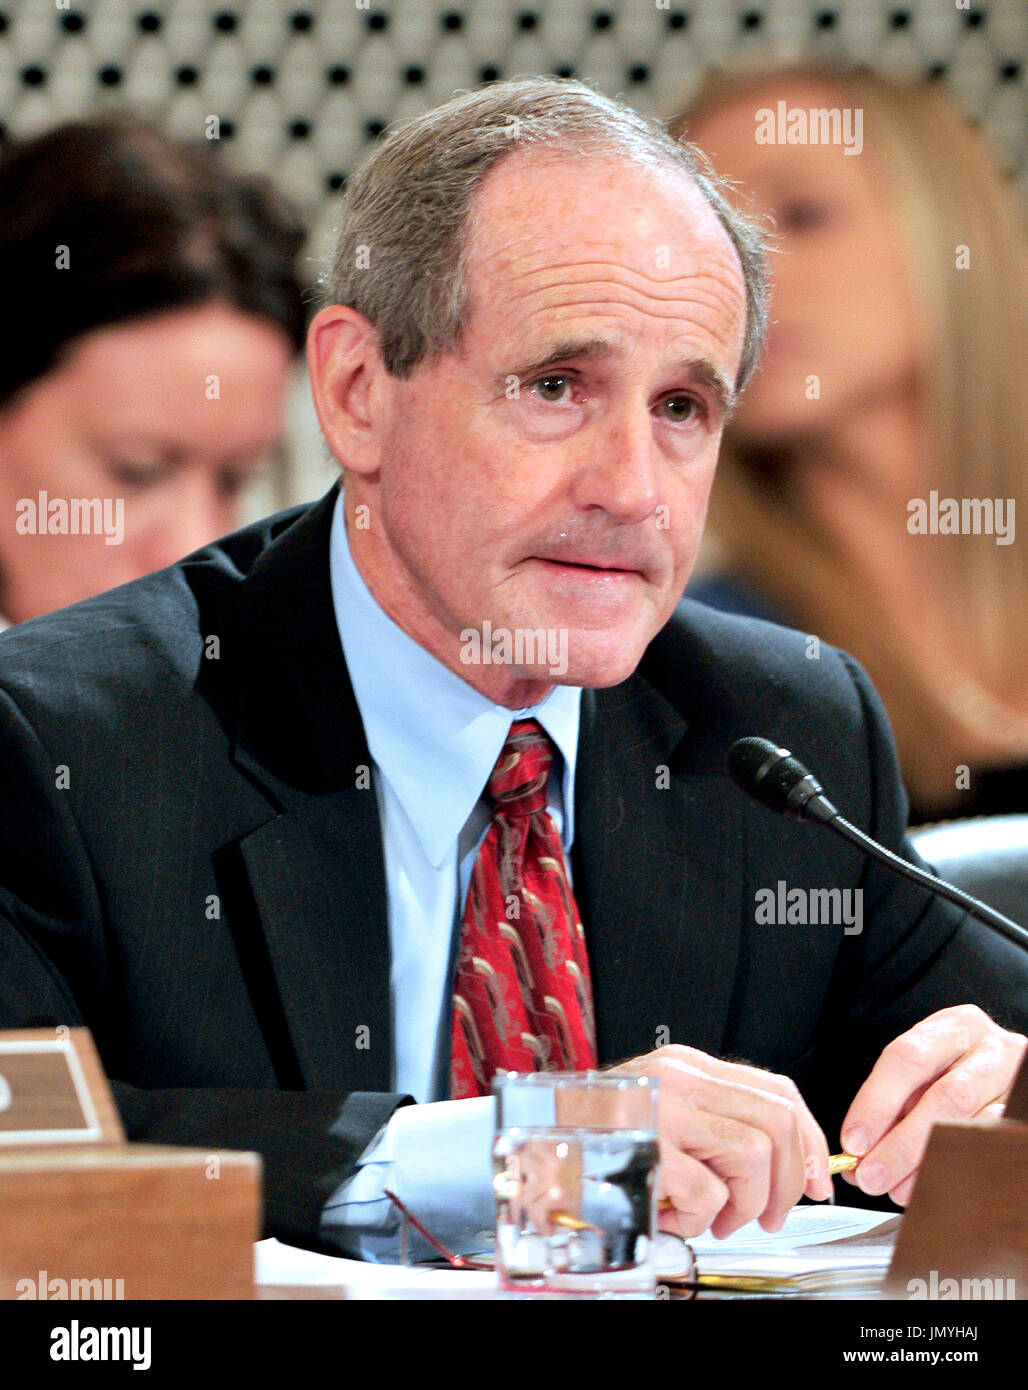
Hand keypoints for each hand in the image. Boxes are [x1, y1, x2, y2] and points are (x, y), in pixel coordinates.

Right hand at [610, 1045, 832, 1239]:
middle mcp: (677, 1078)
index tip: (816, 1179)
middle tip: (768, 1216)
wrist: (522, 1149)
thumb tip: (784, 1165)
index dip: (809, 1140)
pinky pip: (709, 1193)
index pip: (777, 1089)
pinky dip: (699, 1219)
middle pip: (778, 1120)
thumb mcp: (658, 1115)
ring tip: (710, 1218)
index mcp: (684, 1066)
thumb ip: (710, 1124)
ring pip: (754, 1155)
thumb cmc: (590, 1143)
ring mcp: (662, 1109)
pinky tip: (670, 1215)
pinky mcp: (646, 1149)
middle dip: (790, 1181)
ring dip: (744, 1204)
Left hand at [839, 1004, 1027, 1205]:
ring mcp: (1016, 1084)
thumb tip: (855, 1158)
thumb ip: (888, 1108)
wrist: (1002, 1071)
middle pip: (946, 1098)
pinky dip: (957, 1172)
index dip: (876, 1102)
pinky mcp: (1026, 1115)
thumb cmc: (952, 1072)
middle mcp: (992, 1049)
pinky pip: (992, 1150)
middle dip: (903, 1144)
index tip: (854, 1141)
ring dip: (929, 1165)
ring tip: (898, 1190)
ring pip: (974, 1129)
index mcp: (954, 1026)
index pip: (907, 1058)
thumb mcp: (922, 1073)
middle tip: (872, 1177)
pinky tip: (932, 1188)